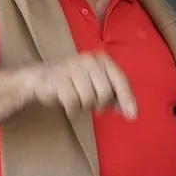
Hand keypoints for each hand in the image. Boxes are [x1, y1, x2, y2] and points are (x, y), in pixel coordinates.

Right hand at [22, 52, 136, 118]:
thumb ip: (116, 96)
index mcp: (102, 60)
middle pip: (105, 92)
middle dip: (101, 104)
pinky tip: (69, 105)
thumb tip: (130, 111)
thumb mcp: (99, 87)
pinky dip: (72, 109)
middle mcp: (88, 60)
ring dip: (84, 106)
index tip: (132, 116)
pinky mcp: (57, 79)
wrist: (43, 79)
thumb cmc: (76, 83)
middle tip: (94, 105)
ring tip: (78, 100)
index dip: (127, 98)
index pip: (120, 80)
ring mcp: (72, 68)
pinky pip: (72, 102)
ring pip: (88, 98)